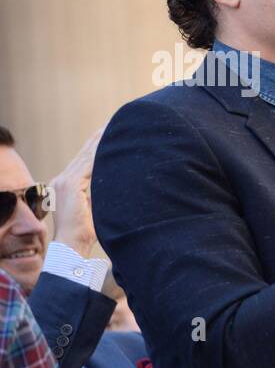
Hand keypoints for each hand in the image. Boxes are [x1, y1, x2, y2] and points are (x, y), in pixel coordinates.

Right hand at [50, 127, 103, 257]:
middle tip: (114, 122)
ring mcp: (64, 181)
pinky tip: (110, 143)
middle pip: (85, 152)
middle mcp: (63, 179)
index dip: (96, 144)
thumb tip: (118, 186)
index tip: (109, 132)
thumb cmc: (86, 232)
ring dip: (101, 140)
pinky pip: (88, 165)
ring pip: (87, 155)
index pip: (84, 159)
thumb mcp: (96, 207)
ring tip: (114, 127)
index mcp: (67, 183)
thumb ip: (101, 194)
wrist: (72, 245)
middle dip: (99, 136)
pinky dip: (100, 153)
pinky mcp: (70, 185)